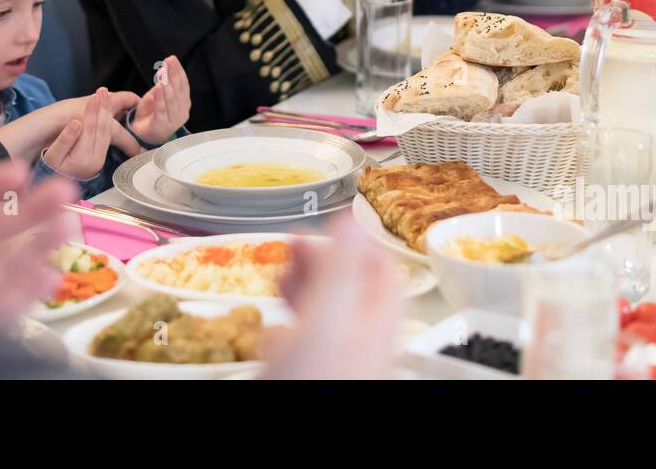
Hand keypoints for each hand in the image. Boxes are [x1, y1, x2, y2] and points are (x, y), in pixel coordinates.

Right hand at [41, 88, 137, 179]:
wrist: (53, 187)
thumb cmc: (50, 169)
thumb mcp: (53, 156)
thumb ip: (65, 139)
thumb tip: (77, 122)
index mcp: (84, 159)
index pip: (91, 130)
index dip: (93, 112)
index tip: (94, 96)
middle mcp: (96, 160)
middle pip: (103, 129)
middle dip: (103, 108)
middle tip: (103, 91)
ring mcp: (100, 159)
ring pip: (107, 132)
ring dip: (107, 113)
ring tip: (105, 96)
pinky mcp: (101, 157)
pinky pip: (106, 136)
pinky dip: (106, 122)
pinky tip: (104, 110)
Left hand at [130, 54, 190, 146]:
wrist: (141, 134)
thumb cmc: (151, 113)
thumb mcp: (157, 95)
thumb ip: (162, 84)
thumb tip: (164, 70)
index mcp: (183, 103)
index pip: (183, 84)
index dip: (179, 71)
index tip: (173, 59)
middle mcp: (182, 112)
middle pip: (179, 90)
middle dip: (173, 74)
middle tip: (168, 62)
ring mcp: (173, 120)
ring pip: (171, 100)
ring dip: (167, 85)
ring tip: (163, 73)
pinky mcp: (162, 126)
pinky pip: (161, 110)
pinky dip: (160, 99)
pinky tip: (157, 88)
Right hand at [262, 213, 402, 378]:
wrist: (302, 438)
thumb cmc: (318, 381)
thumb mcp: (327, 317)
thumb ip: (341, 268)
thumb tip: (352, 217)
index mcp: (377, 321)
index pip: (382, 269)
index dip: (357, 241)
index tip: (332, 223)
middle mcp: (364, 342)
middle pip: (352, 289)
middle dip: (322, 260)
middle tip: (296, 241)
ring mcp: (342, 362)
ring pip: (327, 315)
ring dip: (304, 288)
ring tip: (281, 274)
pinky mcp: (317, 374)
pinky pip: (307, 342)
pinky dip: (290, 324)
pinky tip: (274, 329)